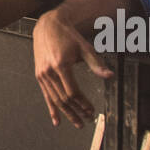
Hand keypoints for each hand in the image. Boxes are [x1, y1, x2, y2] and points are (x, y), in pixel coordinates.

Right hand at [32, 9, 115, 127]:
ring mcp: (42, 74)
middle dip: (77, 111)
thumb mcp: (84, 47)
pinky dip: (52, 109)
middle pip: (64, 99)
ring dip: (67, 113)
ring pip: (55, 100)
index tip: (91, 110)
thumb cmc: (68, 36)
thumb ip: (96, 64)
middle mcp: (49, 71)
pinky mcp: (39, 75)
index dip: (83, 103)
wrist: (48, 26)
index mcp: (61, 65)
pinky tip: (57, 121)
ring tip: (78, 123)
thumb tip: (110, 76)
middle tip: (88, 119)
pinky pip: (46, 96)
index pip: (72, 92)